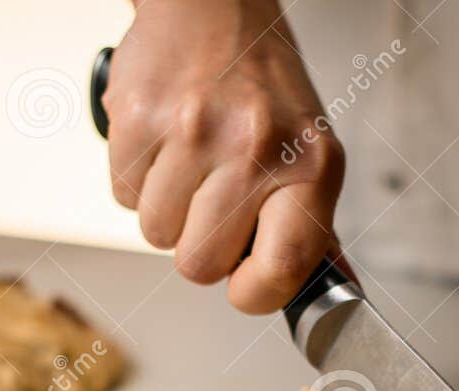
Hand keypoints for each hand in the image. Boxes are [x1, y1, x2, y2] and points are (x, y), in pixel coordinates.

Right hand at [104, 0, 343, 312]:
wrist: (213, 4)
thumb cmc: (262, 86)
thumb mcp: (308, 151)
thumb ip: (311, 226)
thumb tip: (335, 293)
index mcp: (311, 165)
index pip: (282, 270)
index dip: (252, 293)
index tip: (243, 284)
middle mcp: (255, 148)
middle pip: (199, 265)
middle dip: (197, 245)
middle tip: (211, 201)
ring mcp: (194, 133)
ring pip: (155, 234)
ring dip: (165, 211)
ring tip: (189, 163)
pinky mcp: (140, 118)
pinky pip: (122, 195)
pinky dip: (136, 180)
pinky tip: (162, 143)